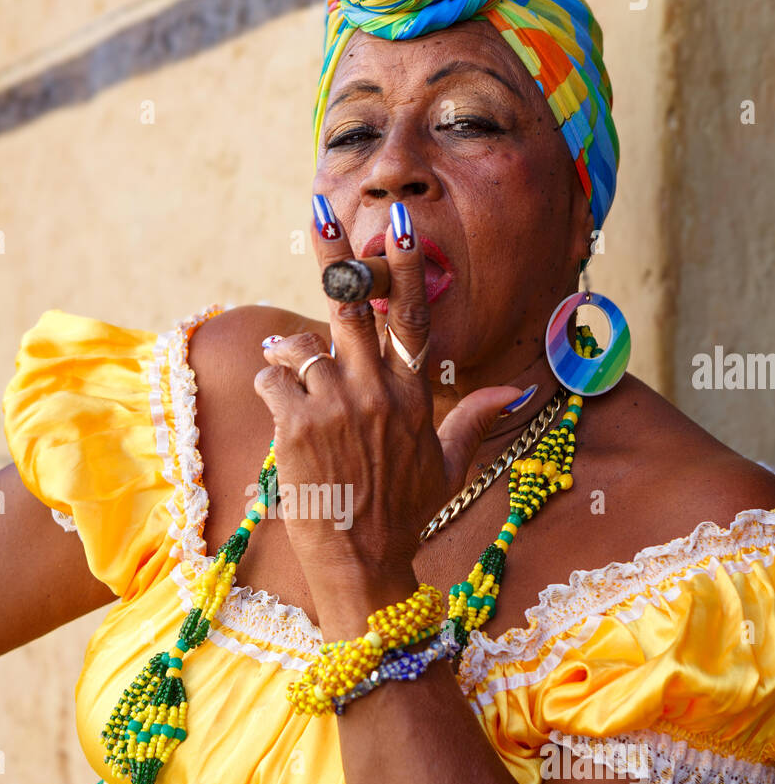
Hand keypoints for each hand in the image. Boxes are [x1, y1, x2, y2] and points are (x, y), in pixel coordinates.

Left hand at [254, 199, 521, 585]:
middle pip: (349, 309)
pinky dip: (270, 386)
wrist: (361, 559)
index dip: (402, 268)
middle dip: (332, 266)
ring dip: (289, 353)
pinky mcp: (298, 425)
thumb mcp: (447, 468)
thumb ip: (473, 421)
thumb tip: (513, 392)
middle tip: (317, 224)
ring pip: (303, 348)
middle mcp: (378, 391)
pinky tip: (277, 405)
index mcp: (414, 394)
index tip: (394, 227)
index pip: (411, 317)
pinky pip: (274, 381)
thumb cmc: (403, 516)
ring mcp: (337, 405)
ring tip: (284, 364)